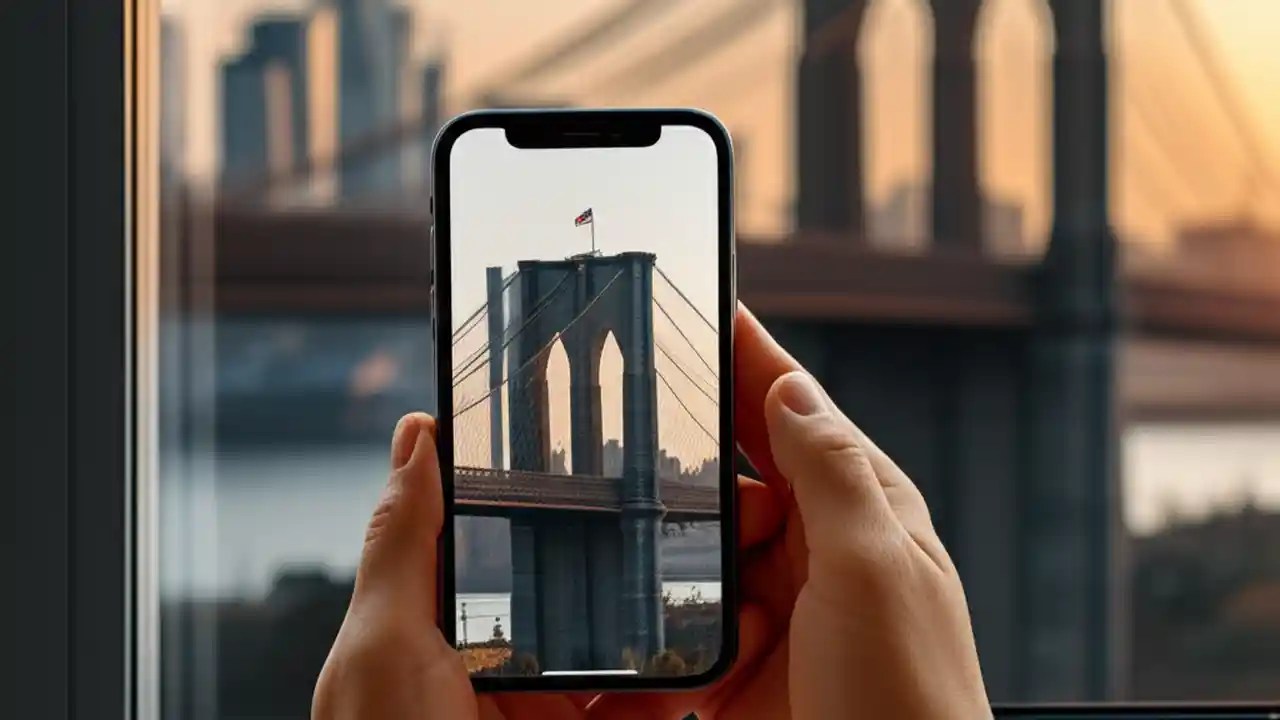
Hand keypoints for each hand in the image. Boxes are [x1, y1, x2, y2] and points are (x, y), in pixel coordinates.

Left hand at [312, 412, 783, 719]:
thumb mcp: (384, 647)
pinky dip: (677, 686)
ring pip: (618, 644)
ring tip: (711, 574)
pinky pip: (644, 705)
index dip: (539, 481)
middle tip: (684, 504)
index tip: (596, 434)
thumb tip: (415, 435)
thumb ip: (405, 542)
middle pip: (570, 579)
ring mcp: (543, 708)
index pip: (492, 528)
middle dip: (625, 547)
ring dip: (664, 614)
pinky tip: (708, 657)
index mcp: (434, 622)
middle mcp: (490, 660)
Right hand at [599, 306, 989, 718]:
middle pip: (733, 470)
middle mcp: (817, 548)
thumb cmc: (907, 699)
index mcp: (861, 508)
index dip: (745, 353)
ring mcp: (777, 605)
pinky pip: (683, 612)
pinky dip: (659, 605)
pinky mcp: (739, 661)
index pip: (792, 408)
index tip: (701, 299)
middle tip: (628, 423)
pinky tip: (633, 597)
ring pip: (698, 541)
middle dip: (686, 453)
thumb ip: (831, 473)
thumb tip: (792, 386)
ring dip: (669, 537)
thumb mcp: (872, 568)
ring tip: (620, 514)